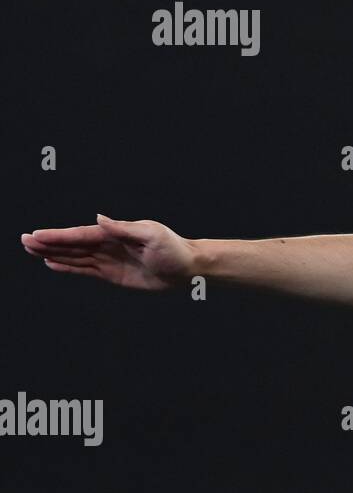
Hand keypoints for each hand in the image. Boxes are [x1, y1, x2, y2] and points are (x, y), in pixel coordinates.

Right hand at [21, 215, 196, 289]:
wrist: (188, 268)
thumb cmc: (173, 248)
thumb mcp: (151, 235)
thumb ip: (124, 228)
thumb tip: (99, 218)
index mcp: (116, 233)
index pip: (81, 235)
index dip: (58, 236)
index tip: (37, 235)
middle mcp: (109, 244)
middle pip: (73, 244)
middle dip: (49, 243)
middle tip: (24, 241)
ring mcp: (109, 259)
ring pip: (75, 257)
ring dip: (54, 254)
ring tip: (32, 250)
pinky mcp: (113, 274)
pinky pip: (85, 270)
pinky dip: (68, 267)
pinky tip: (52, 264)